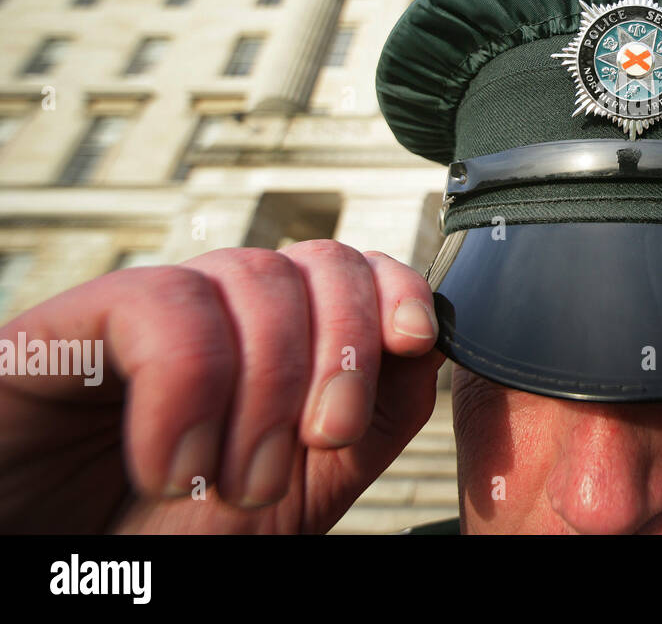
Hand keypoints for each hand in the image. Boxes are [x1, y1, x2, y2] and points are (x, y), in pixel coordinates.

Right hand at [0, 240, 443, 532]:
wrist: (56, 567)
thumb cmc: (163, 541)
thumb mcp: (298, 487)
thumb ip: (369, 417)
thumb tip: (433, 350)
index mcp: (271, 341)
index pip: (353, 268)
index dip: (395, 288)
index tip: (415, 339)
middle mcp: (214, 312)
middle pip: (315, 264)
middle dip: (340, 352)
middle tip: (315, 446)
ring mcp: (143, 310)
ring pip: (250, 278)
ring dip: (264, 390)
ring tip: (228, 480)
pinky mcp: (67, 326)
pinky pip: (161, 305)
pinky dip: (188, 389)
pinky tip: (168, 463)